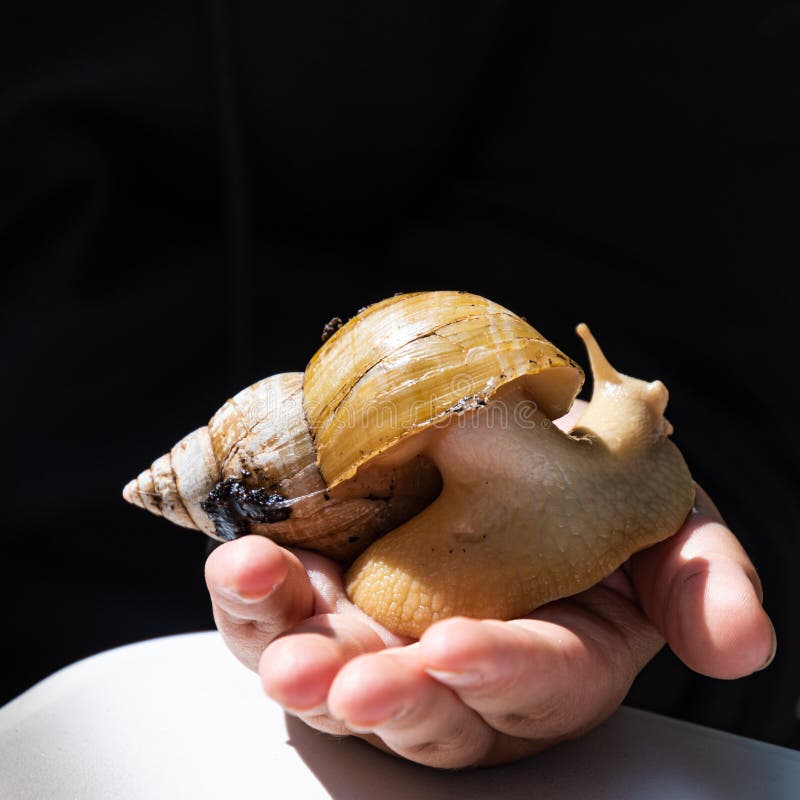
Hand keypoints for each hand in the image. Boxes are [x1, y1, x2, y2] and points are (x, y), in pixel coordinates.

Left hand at [205, 408, 775, 767]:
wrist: (512, 441)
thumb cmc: (592, 490)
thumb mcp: (662, 521)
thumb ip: (699, 579)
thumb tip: (742, 640)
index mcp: (547, 656)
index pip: (529, 682)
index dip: (499, 672)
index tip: (460, 647)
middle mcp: (457, 664)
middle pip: (418, 706)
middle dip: (383, 694)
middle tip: (348, 678)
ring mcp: (382, 630)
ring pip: (333, 671)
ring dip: (296, 653)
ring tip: (273, 630)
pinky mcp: (322, 591)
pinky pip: (277, 611)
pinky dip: (253, 596)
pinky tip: (241, 564)